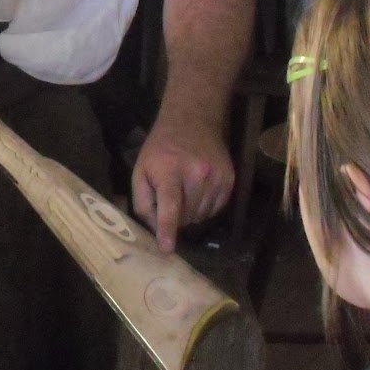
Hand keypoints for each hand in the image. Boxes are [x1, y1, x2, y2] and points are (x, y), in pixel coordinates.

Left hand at [130, 115, 233, 252]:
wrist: (192, 121)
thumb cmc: (160, 148)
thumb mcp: (141, 170)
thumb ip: (143, 202)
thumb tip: (155, 229)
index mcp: (170, 170)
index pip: (170, 206)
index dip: (167, 230)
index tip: (167, 249)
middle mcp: (196, 173)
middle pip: (186, 216)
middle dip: (176, 218)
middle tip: (170, 202)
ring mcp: (216, 176)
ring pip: (202, 216)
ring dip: (191, 214)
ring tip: (184, 194)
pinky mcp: (229, 179)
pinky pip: (216, 209)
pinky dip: (205, 208)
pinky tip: (197, 192)